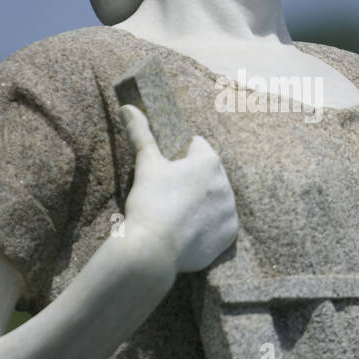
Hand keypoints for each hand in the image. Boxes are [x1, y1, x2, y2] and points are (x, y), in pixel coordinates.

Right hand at [120, 105, 238, 272]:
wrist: (152, 250)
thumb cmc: (149, 202)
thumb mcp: (145, 164)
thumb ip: (141, 133)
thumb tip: (127, 107)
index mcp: (209, 161)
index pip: (197, 147)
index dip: (179, 157)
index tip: (167, 172)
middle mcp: (226, 184)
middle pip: (208, 174)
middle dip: (192, 181)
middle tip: (169, 196)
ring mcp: (230, 211)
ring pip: (215, 199)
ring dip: (202, 203)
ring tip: (177, 215)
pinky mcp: (230, 235)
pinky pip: (220, 225)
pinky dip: (207, 227)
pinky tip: (188, 231)